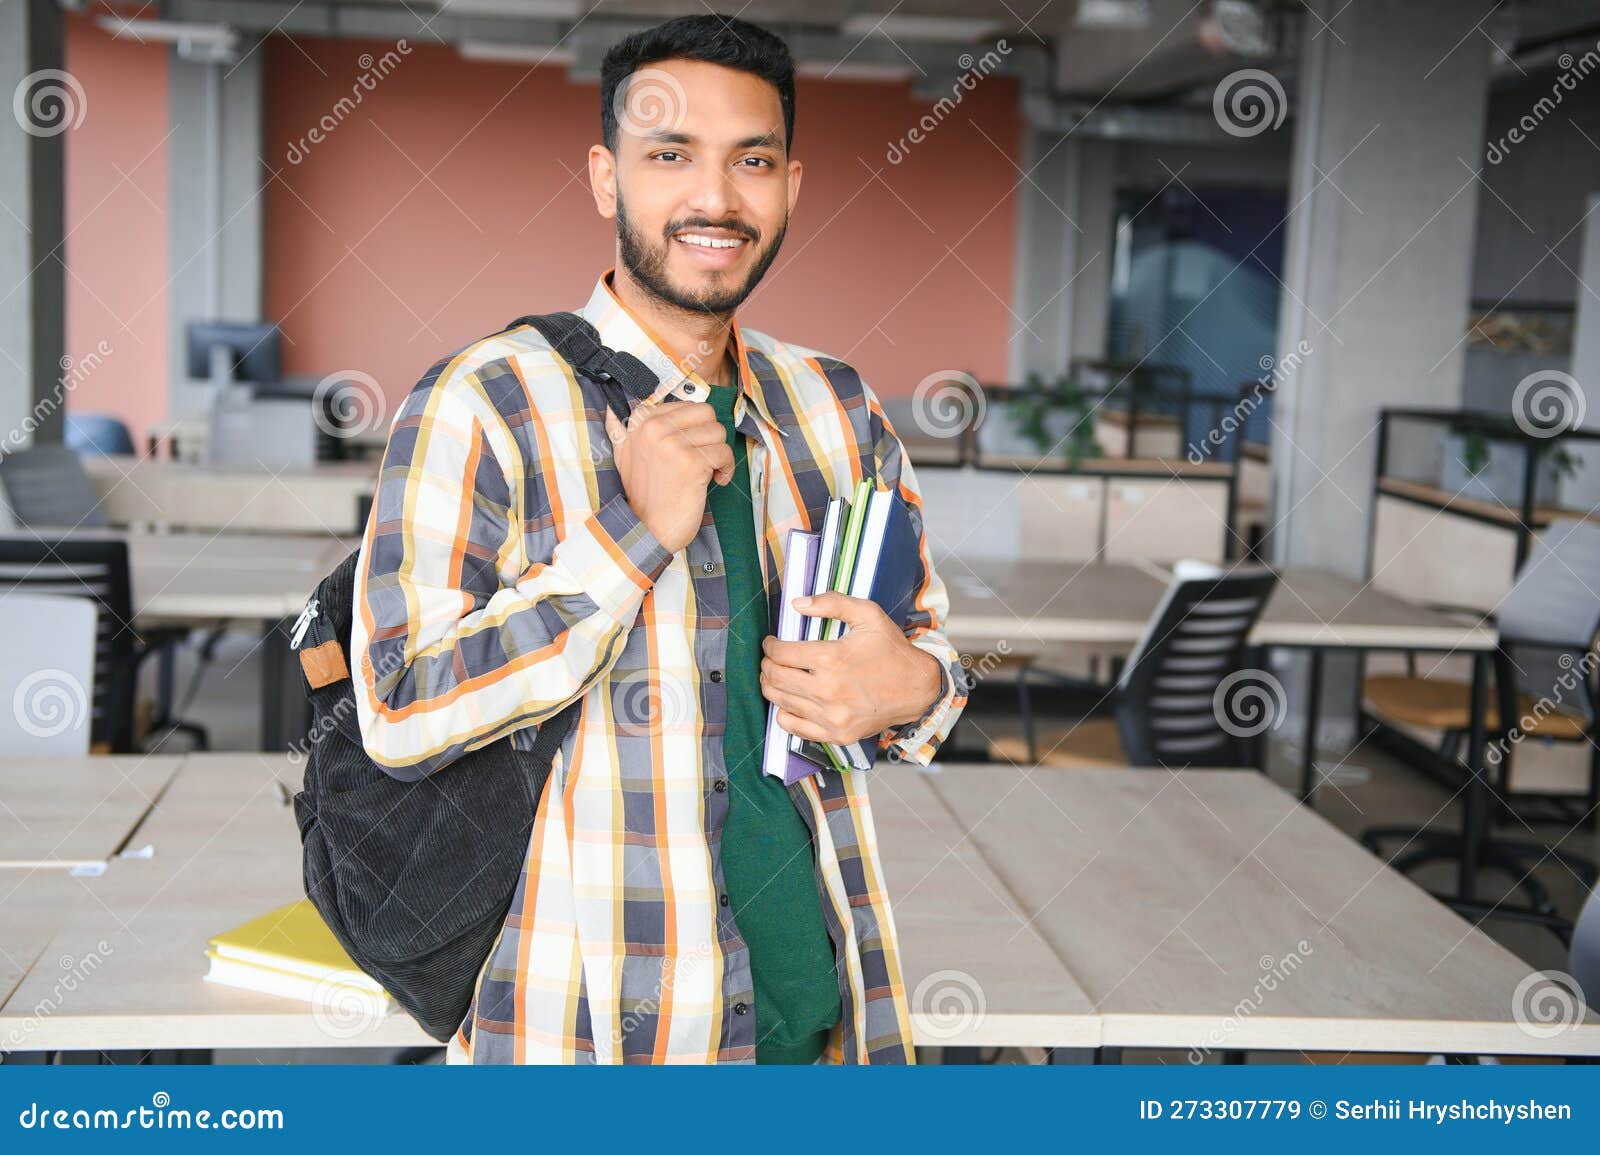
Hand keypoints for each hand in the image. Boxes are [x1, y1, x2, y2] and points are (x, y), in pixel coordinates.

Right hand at [605, 401, 733, 552]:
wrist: (648, 529)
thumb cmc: (643, 495)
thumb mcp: (623, 457)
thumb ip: (619, 431)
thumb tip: (611, 411)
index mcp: (641, 421)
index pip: (688, 406)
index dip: (696, 428)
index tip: (691, 446)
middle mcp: (654, 428)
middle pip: (706, 414)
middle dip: (711, 436)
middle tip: (704, 457)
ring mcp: (673, 445)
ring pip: (718, 432)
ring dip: (719, 454)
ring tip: (708, 471)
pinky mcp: (692, 462)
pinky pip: (724, 453)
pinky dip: (726, 469)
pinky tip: (716, 481)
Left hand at [759, 591, 941, 746]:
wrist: (917, 688)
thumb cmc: (891, 650)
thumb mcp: (868, 615)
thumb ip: (832, 603)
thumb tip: (797, 604)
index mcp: (831, 660)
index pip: (780, 654)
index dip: (769, 646)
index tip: (771, 643)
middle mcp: (827, 691)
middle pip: (775, 678)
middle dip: (766, 665)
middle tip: (771, 659)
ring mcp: (831, 717)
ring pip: (780, 702)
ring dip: (771, 686)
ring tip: (776, 676)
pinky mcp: (836, 734)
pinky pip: (793, 727)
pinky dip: (784, 713)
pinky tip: (790, 700)